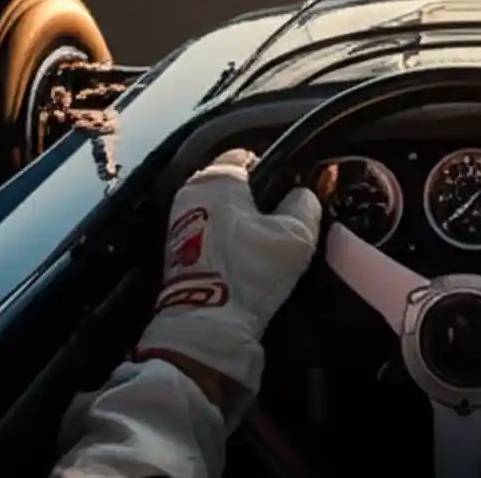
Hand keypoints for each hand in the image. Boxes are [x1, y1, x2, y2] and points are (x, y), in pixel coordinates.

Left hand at [136, 148, 319, 425]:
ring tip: (263, 249)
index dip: (276, 173)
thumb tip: (304, 192)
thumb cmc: (252, 270)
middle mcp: (190, 191)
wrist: (208, 323)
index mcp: (217, 177)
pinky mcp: (173, 249)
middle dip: (256, 201)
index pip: (250, 156)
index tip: (290, 199)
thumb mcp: (296, 234)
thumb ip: (307, 202)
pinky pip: (208, 232)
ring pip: (220, 210)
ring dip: (240, 223)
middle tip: (281, 227)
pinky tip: (242, 264)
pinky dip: (225, 242)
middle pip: (233, 185)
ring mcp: (177, 221)